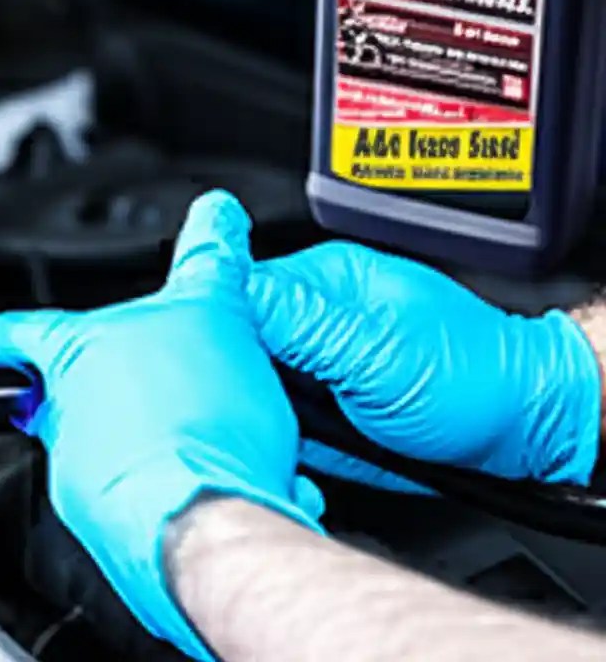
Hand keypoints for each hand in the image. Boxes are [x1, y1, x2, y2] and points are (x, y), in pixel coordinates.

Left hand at [0, 191, 324, 660]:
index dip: (5, 334)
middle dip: (123, 392)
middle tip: (177, 388)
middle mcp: (66, 417)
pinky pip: (141, 497)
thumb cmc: (201, 423)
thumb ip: (210, 264)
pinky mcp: (110, 525)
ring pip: (113, 450)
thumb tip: (215, 214)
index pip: (16, 333)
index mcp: (76, 354)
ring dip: (158, 442)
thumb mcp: (218, 315)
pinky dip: (175, 489)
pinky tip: (220, 482)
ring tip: (214, 439)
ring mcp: (83, 476)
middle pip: (75, 393)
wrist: (208, 524)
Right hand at [248, 241, 601, 491]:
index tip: (202, 358)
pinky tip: (292, 448)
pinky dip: (282, 438)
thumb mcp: (374, 349)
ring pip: (255, 386)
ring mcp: (323, 364)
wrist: (526, 430)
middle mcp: (318, 319)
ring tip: (272, 431)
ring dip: (258, 411)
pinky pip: (282, 421)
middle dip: (235, 376)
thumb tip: (228, 296)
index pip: (238, 289)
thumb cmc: (474, 378)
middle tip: (244, 405)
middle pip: (239, 343)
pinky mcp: (329, 407)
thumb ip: (298, 323)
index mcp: (324, 281)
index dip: (213, 325)